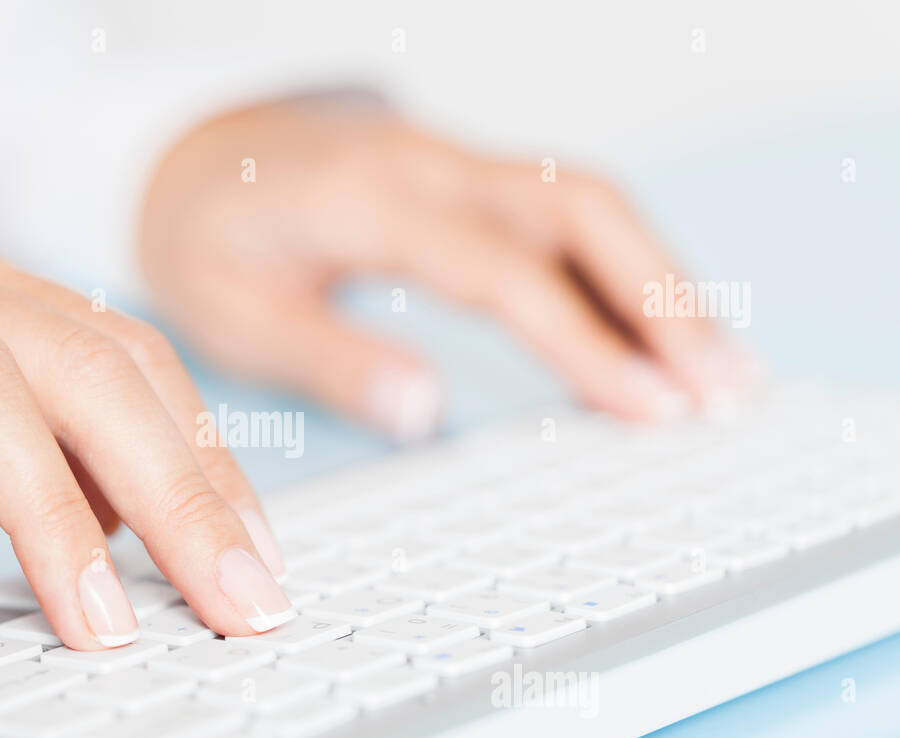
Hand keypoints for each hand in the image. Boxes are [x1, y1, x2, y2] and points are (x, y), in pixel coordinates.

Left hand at [139, 95, 761, 438]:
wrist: (184, 154)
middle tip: (725, 392)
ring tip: (724, 370)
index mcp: (367, 200)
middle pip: (578, 209)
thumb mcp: (228, 311)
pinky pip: (565, 211)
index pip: (503, 269)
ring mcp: (454, 163)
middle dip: (664, 299)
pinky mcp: (466, 179)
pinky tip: (659, 326)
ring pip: (588, 203)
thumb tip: (423, 409)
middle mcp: (428, 166)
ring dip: (663, 280)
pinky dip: (626, 266)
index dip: (584, 340)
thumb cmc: (203, 236)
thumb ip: (322, 358)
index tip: (650, 407)